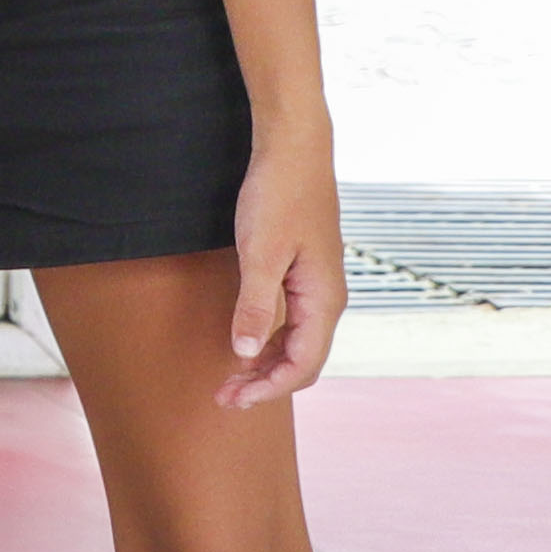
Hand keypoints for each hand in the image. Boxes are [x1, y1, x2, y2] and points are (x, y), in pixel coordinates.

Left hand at [217, 124, 346, 407]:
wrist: (294, 151)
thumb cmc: (277, 197)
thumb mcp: (259, 252)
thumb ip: (253, 305)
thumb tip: (243, 353)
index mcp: (324, 300)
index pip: (303, 365)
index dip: (268, 389)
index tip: (231, 400)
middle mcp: (328, 299)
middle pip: (303, 360)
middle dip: (265, 383)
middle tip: (222, 398)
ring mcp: (318, 287)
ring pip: (297, 343)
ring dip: (265, 365)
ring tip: (228, 379)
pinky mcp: (305, 274)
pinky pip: (293, 323)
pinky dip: (269, 341)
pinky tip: (244, 346)